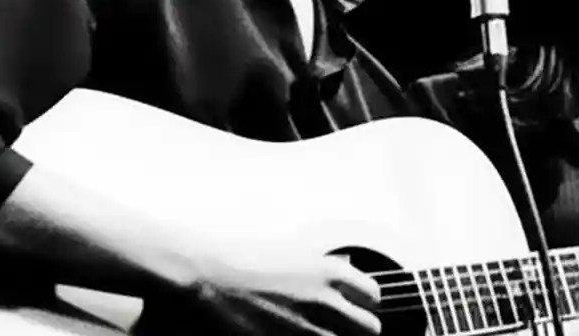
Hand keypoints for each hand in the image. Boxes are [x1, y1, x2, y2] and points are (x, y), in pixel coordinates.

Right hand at [136, 254, 381, 335]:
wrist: (205, 274)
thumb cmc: (241, 257)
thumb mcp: (294, 251)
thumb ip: (323, 266)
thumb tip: (344, 270)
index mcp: (330, 271)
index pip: (373, 295)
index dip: (365, 302)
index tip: (358, 305)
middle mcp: (325, 300)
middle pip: (369, 328)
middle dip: (358, 328)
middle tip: (343, 326)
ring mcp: (306, 327)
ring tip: (319, 332)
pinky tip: (295, 335)